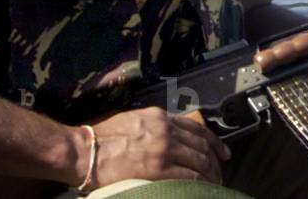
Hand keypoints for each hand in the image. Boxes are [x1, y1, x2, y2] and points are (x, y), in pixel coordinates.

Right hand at [74, 107, 230, 190]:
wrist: (85, 150)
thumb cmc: (102, 138)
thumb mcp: (134, 120)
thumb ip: (155, 126)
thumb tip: (170, 138)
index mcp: (161, 117)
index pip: (196, 128)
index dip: (213, 141)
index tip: (222, 152)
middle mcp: (166, 130)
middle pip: (201, 145)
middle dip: (214, 161)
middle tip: (220, 173)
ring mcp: (163, 149)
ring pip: (199, 161)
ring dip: (210, 174)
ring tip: (215, 184)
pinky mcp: (158, 169)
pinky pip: (188, 177)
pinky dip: (200, 184)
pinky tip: (204, 189)